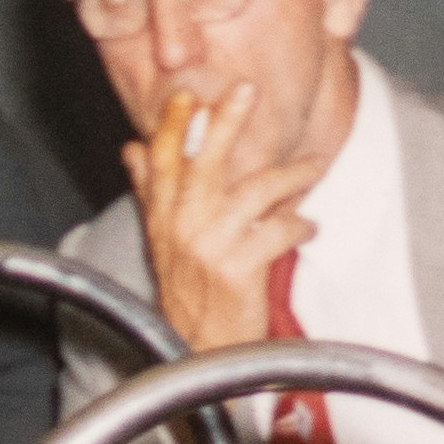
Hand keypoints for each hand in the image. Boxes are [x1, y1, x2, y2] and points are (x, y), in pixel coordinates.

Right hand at [122, 78, 324, 353]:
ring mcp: (209, 247)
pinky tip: (308, 228)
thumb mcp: (160, 241)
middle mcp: (180, 228)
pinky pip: (278, 231)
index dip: (172, 125)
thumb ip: (151, 192)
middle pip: (203, 163)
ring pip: (254, 191)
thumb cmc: (187, 294)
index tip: (188, 94)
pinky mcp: (239, 269)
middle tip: (246, 89)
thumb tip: (131, 148)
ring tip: (312, 167)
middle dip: (225, 122)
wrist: (198, 354)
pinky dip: (300, 226)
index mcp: (161, 218)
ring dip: (290, 175)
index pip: (161, 161)